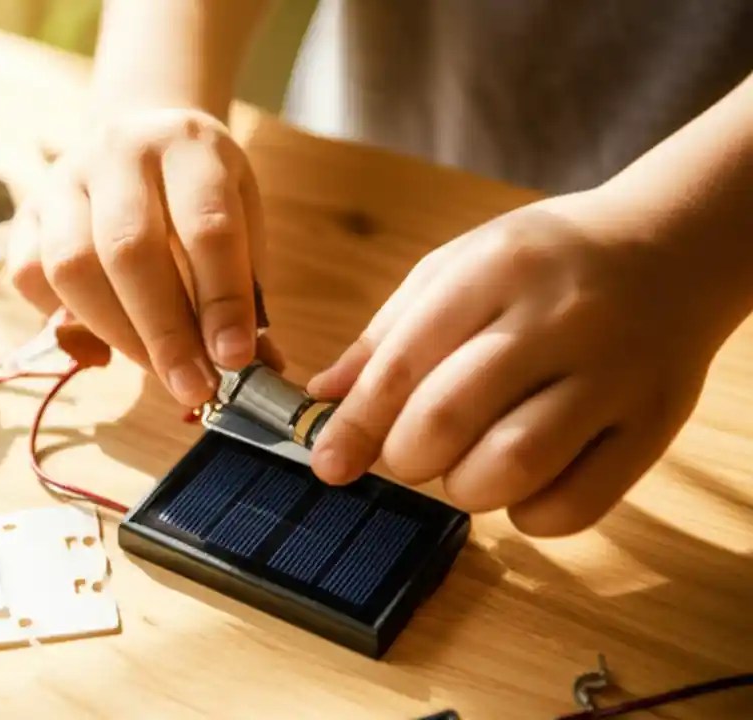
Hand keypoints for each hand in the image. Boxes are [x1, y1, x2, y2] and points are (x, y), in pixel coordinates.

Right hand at [8, 108, 273, 405]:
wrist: (144, 139)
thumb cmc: (200, 197)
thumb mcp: (242, 224)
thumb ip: (245, 292)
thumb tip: (254, 367)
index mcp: (189, 146)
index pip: (207, 227)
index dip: (223, 300)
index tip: (234, 359)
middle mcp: (120, 151)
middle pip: (129, 249)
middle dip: (164, 331)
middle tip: (192, 384)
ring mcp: (64, 178)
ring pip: (71, 266)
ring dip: (116, 333)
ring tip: (154, 368)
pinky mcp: (29, 210)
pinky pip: (29, 275)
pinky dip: (63, 319)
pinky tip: (102, 338)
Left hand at [308, 189, 730, 535]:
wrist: (673, 247)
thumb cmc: (544, 264)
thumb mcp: (457, 268)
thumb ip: (387, 335)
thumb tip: (323, 401)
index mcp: (495, 270)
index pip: (403, 364)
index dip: (355, 425)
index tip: (328, 463)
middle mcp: (557, 318)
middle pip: (448, 419)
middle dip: (405, 457)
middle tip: (409, 454)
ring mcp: (613, 374)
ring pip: (512, 467)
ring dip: (464, 489)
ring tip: (464, 466)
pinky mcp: (654, 426)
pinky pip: (574, 506)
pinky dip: (528, 514)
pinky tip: (521, 483)